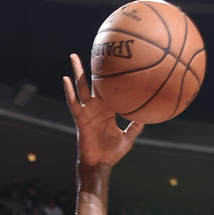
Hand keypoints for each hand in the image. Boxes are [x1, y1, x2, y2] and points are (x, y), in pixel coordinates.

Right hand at [64, 50, 142, 167]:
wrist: (100, 164)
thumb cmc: (112, 153)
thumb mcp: (129, 137)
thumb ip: (136, 125)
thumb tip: (148, 114)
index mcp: (107, 109)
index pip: (108, 88)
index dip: (110, 76)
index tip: (112, 60)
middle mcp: (96, 106)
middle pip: (93, 82)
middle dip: (92, 67)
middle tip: (94, 50)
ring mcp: (87, 111)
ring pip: (81, 87)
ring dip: (77, 72)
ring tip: (73, 56)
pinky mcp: (80, 118)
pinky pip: (73, 102)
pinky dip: (69, 91)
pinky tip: (65, 79)